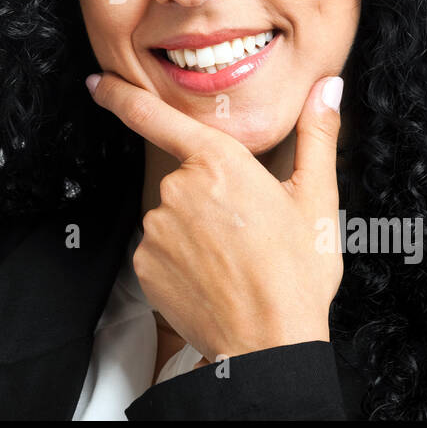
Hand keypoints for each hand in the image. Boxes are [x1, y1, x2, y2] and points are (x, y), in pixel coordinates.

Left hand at [86, 71, 344, 363]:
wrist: (269, 344)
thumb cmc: (297, 273)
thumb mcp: (318, 198)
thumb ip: (318, 135)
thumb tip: (330, 87)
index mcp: (219, 161)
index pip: (155, 116)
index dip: (119, 95)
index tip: (96, 83)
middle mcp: (178, 188)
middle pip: (186, 179)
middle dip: (211, 198)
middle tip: (248, 233)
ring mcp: (156, 228)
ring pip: (173, 216)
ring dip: (197, 231)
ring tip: (235, 260)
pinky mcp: (144, 263)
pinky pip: (160, 249)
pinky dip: (181, 259)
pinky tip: (212, 277)